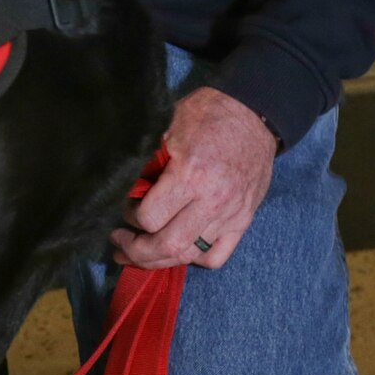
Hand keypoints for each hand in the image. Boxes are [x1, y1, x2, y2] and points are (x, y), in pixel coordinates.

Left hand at [111, 86, 277, 268]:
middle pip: (168, 246)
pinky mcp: (243, 220)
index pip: (149, 218)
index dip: (129, 217)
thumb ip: (147, 160)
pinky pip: (217, 256)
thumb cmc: (208, 115)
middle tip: (120, 244)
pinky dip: (195, 258)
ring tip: (141, 254)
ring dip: (160, 260)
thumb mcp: (169, 126)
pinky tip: (180, 249)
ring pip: (190, 255)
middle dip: (136, 251)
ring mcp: (231, 214)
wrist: (254, 114)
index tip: (125, 207)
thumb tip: (125, 187)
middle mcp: (212, 201)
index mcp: (190, 175)